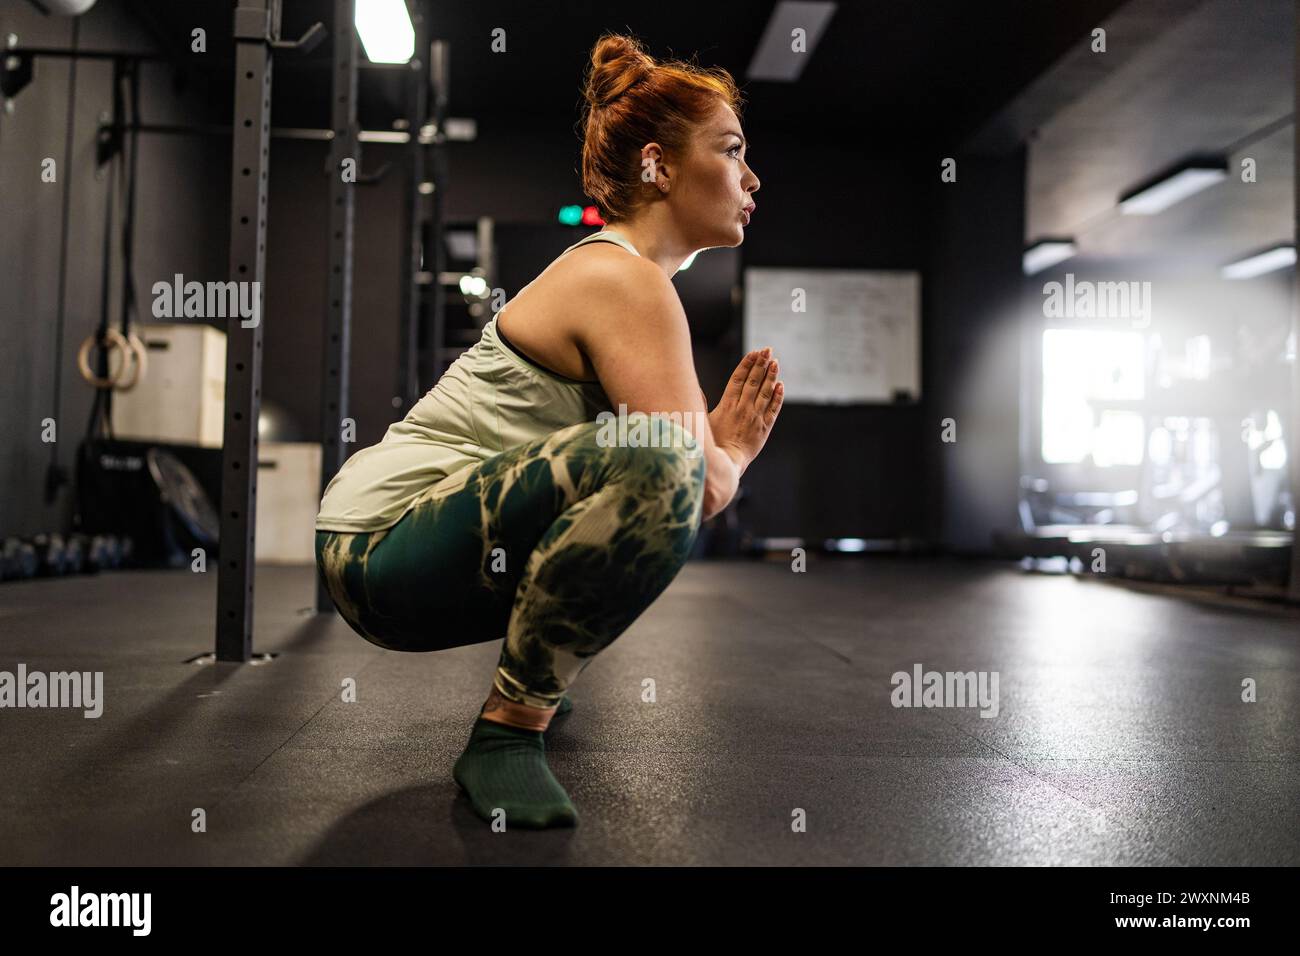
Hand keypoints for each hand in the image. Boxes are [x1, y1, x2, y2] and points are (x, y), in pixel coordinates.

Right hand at [707, 347, 783, 469]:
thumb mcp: (701, 421)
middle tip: (767, 350)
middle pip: (754, 381)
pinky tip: (780, 385)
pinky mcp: (764, 428)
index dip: (747, 364)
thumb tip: (693, 388)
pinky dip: (778, 397)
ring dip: (771, 376)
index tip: (753, 353)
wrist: (725, 463)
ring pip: (765, 392)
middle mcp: (743, 408)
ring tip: (775, 362)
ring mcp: (755, 418)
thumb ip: (700, 402)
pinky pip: (774, 409)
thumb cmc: (710, 443)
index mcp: (727, 404)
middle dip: (761, 364)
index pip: (738, 378)